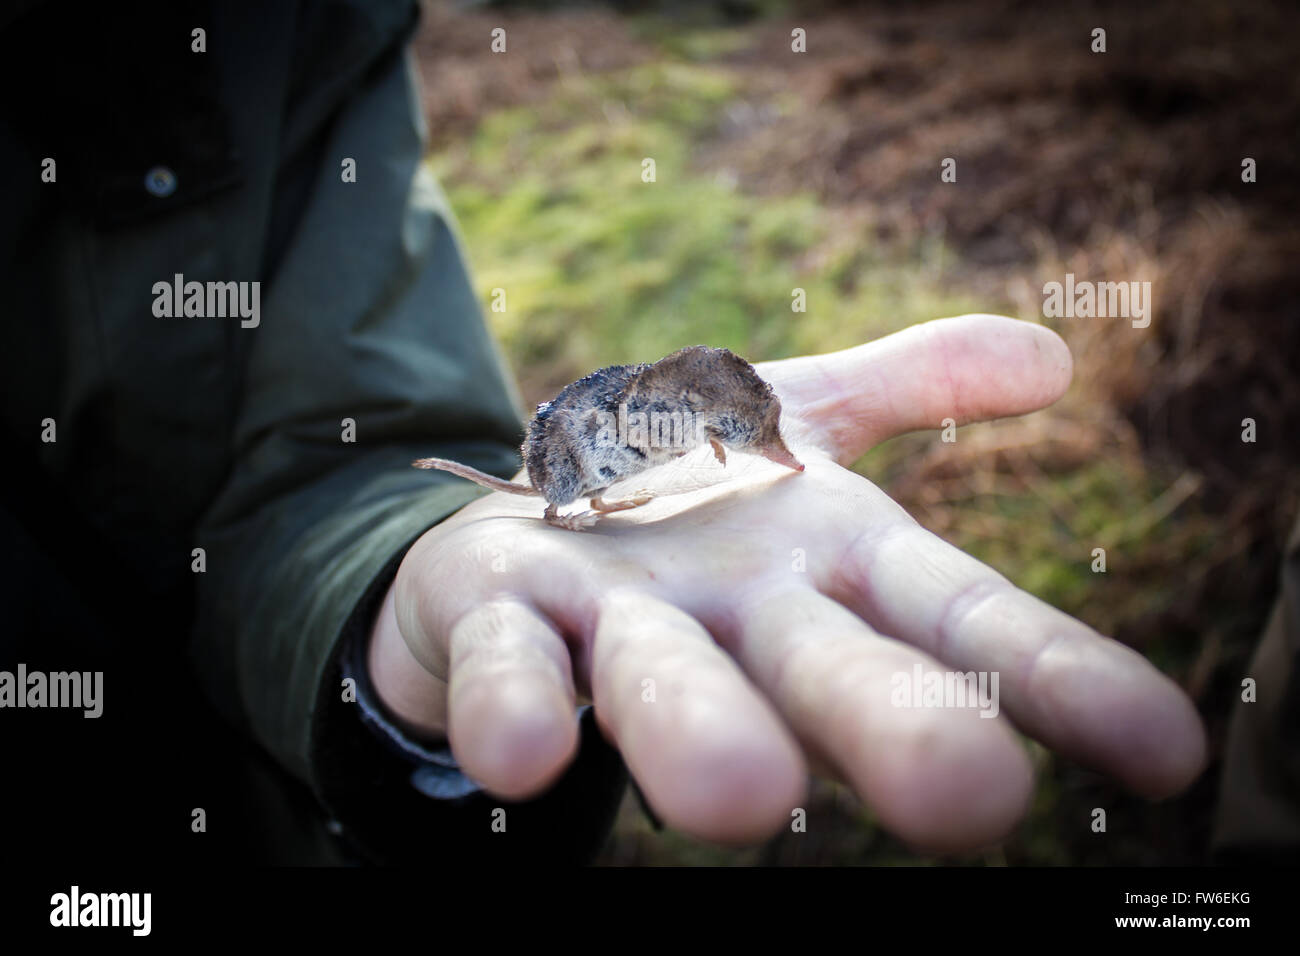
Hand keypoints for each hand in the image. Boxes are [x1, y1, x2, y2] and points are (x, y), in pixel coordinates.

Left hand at [367, 314, 1205, 849]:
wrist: (527, 511)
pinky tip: (519, 754)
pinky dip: (513, 701)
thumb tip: (1054, 356)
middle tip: (968, 801)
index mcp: (829, 565)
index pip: (961, 625)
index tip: (1163, 753)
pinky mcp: (509, 616)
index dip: (1058, 679)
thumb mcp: (804, 412)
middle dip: (897, 727)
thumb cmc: (688, 477)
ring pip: (669, 685)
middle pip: (834, 676)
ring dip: (702, 732)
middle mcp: (743, 615)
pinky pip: (508, 662)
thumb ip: (918, 378)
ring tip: (739, 796)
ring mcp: (623, 623)